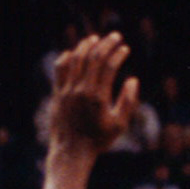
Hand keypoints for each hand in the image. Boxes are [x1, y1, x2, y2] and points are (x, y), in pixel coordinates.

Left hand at [49, 33, 139, 159]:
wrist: (71, 151)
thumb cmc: (98, 140)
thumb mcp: (119, 124)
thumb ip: (128, 101)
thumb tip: (132, 80)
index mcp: (97, 97)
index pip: (108, 66)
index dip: (117, 54)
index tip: (125, 49)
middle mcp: (80, 90)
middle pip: (93, 58)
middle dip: (105, 44)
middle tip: (115, 36)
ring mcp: (66, 90)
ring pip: (75, 60)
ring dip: (86, 46)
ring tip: (95, 39)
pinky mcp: (57, 93)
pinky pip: (60, 69)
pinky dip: (67, 58)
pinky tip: (73, 52)